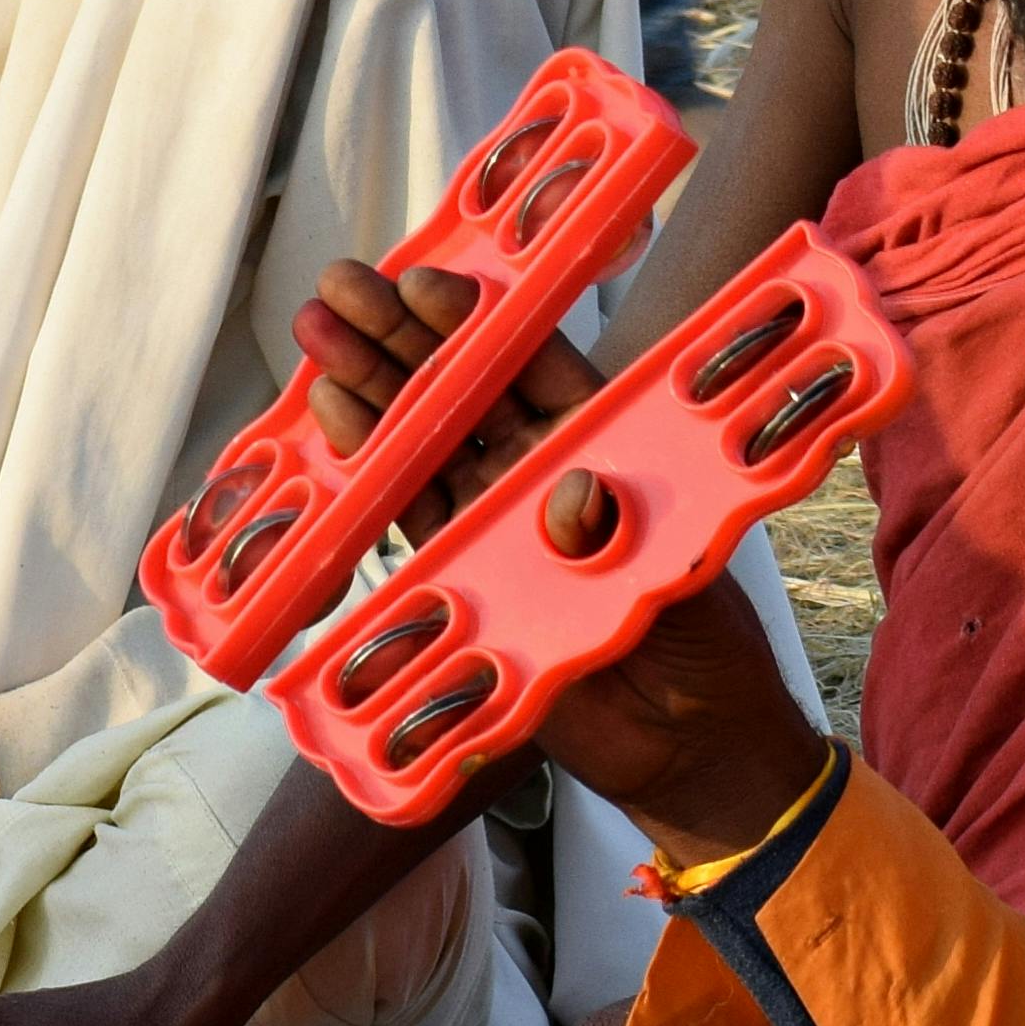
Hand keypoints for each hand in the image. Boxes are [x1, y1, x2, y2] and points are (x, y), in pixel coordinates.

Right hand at [296, 258, 823, 856]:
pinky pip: (404, 508)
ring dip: (369, 383)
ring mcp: (494, 517)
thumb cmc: (708, 641)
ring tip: (315, 330)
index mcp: (603, 444)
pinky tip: (332, 409)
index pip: (535, 366)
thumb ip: (621, 531)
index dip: (481, 323)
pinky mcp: (457, 571)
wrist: (685, 742)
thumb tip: (574, 496)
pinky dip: (368, 463)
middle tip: (343, 285)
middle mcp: (542, 469)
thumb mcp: (678, 571)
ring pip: (423, 438)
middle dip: (402, 334)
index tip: (429, 283)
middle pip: (465, 388)